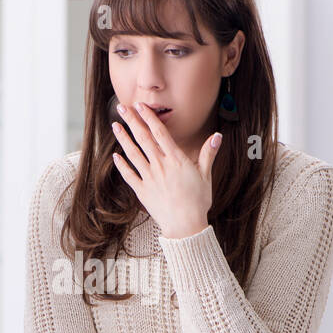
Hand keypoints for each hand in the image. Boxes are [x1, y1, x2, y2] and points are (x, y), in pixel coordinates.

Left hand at [111, 101, 219, 239]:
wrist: (185, 226)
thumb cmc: (198, 202)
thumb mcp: (206, 176)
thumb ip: (208, 154)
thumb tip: (218, 136)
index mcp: (176, 160)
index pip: (160, 133)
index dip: (149, 118)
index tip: (140, 106)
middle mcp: (160, 166)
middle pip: (144, 139)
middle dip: (132, 122)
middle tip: (122, 108)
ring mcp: (149, 178)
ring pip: (133, 154)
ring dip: (123, 139)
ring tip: (115, 126)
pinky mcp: (142, 191)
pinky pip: (129, 175)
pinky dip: (122, 165)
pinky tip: (116, 156)